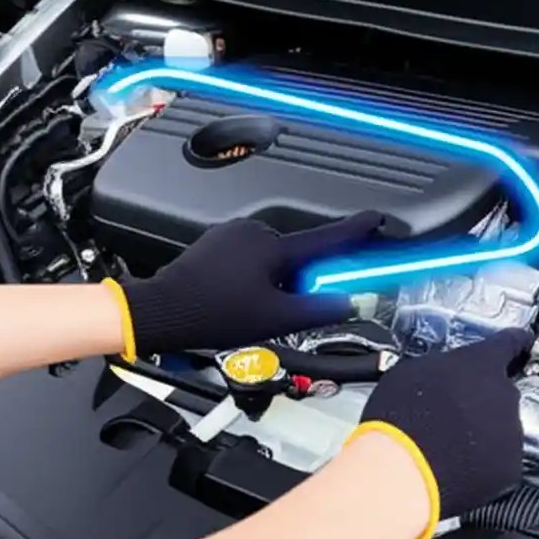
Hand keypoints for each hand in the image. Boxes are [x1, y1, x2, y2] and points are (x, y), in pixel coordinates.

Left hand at [118, 211, 382, 354]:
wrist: (162, 311)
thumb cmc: (215, 314)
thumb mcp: (275, 320)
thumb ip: (317, 309)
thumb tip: (348, 302)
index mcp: (273, 246)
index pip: (325, 238)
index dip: (355, 230)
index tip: (375, 219)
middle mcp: (254, 231)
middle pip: (296, 253)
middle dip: (300, 276)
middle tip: (289, 306)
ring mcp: (232, 234)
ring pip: (272, 257)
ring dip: (275, 277)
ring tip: (256, 306)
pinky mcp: (216, 243)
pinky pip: (249, 256)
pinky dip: (254, 274)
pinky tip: (240, 297)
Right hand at [349, 328, 532, 538]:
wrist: (403, 471)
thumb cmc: (398, 419)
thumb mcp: (410, 373)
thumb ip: (440, 369)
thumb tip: (441, 376)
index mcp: (482, 363)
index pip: (512, 342)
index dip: (516, 343)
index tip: (522, 343)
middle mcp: (505, 394)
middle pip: (503, 392)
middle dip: (483, 401)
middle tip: (452, 415)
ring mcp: (512, 433)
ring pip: (502, 429)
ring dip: (484, 435)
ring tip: (449, 447)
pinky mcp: (510, 469)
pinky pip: (500, 462)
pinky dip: (484, 466)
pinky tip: (458, 468)